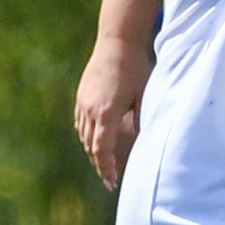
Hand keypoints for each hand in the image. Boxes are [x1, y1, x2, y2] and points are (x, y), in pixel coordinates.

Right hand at [74, 35, 150, 189]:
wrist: (117, 41)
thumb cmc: (136, 67)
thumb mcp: (143, 95)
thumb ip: (141, 119)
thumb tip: (143, 141)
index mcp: (106, 114)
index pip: (102, 151)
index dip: (106, 169)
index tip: (112, 183)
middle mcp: (90, 111)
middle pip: (91, 147)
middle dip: (100, 165)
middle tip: (110, 179)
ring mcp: (83, 103)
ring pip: (84, 136)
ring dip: (93, 151)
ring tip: (104, 161)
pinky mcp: (81, 95)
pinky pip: (81, 122)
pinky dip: (88, 135)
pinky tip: (96, 138)